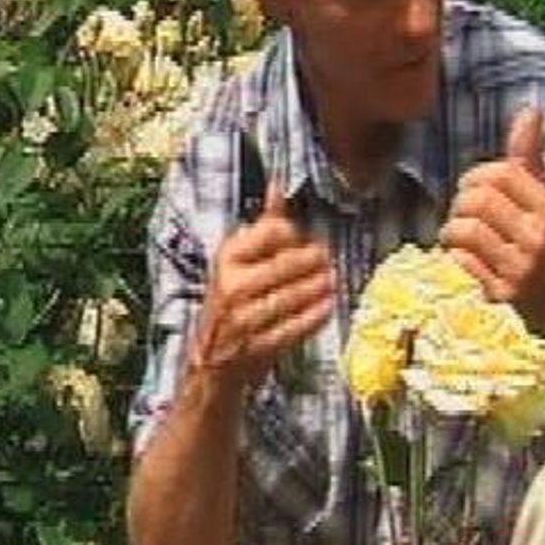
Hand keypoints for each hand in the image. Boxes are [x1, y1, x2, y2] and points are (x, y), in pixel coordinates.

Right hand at [189, 180, 336, 392]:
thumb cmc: (232, 301)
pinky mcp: (257, 346)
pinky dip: (315, 316)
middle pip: (287, 264)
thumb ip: (265, 225)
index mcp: (228, 258)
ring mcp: (243, 318)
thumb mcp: (240, 259)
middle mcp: (232, 285)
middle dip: (315, 261)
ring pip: (293, 296)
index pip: (272, 232)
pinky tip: (328, 307)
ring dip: (319, 288)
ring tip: (333, 281)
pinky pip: (294, 327)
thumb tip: (279, 185)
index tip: (308, 239)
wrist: (211, 360)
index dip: (296, 235)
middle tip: (328, 260)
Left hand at [439, 106, 544, 318]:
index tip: (474, 188)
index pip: (502, 173)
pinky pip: (462, 260)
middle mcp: (539, 235)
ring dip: (452, 232)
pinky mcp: (504, 292)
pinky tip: (465, 259)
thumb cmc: (532, 239)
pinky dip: (456, 257)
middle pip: (478, 199)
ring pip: (465, 229)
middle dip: (460, 204)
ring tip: (459, 237)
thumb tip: (531, 109)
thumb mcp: (535, 197)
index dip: (477, 176)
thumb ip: (527, 155)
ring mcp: (522, 267)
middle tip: (463, 215)